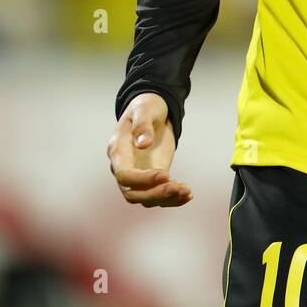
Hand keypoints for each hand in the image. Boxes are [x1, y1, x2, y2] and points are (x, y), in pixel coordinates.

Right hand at [108, 92, 192, 207]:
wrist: (152, 110)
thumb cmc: (145, 107)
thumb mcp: (144, 109)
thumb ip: (142, 125)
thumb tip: (142, 143)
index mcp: (118, 151)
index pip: (124, 175)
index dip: (142, 179)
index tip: (165, 174)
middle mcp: (125, 168)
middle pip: (132, 194)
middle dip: (155, 194)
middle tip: (177, 188)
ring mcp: (139, 174)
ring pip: (146, 198)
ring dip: (166, 199)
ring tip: (186, 192)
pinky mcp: (154, 177)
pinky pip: (159, 194)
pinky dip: (173, 199)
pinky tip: (187, 195)